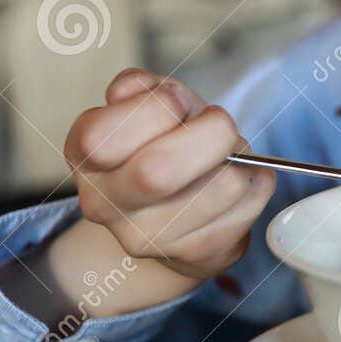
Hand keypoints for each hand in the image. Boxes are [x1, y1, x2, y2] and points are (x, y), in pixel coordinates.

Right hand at [63, 68, 275, 281]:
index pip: (101, 138)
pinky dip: (256, 181)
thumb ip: (143, 87)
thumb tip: (144, 91)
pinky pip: (248, 205)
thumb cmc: (161, 143)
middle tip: (220, 124)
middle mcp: (106, 204)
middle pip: (158, 173)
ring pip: (221, 186)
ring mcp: (149, 238)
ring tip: (227, 156)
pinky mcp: (196, 254)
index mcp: (85, 157)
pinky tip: (237, 180)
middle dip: (210, 133)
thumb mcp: (146, 103)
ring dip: (240, 159)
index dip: (153, 108)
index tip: (177, 101)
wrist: (174, 214)